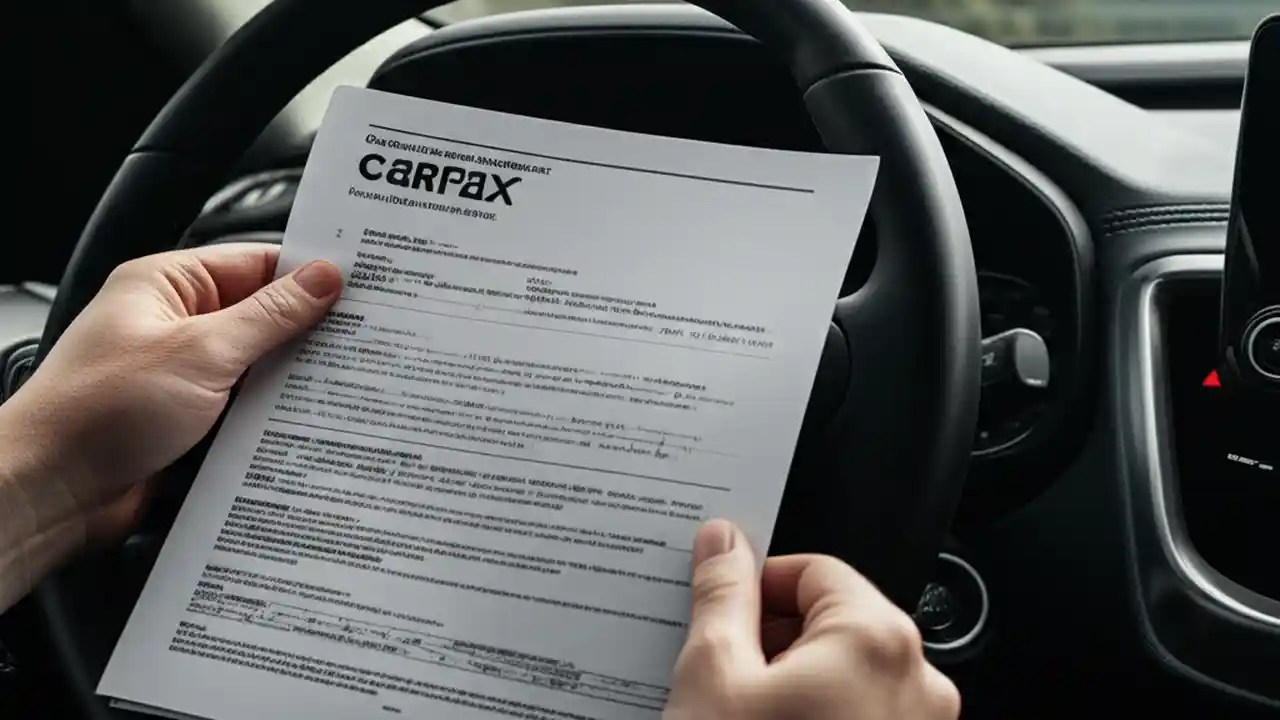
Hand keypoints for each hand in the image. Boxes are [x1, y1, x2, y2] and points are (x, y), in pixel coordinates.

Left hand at [0, 244, 340, 607]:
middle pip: (263, 315)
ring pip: (258, 365)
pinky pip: (245, 407)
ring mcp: (182, 373)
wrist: (51, 493)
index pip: (257, 263)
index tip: (362, 288)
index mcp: (168, 285)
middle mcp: (175, 324)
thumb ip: (270, 315)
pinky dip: (273, 414)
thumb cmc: (99, 411)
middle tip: (365, 339)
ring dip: (292, 378)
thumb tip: (323, 279)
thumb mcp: (202, 351)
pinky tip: (308, 422)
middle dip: (309, 331)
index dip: (309, 275)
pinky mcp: (189, 420)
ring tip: (344, 382)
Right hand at [664, 520, 959, 719]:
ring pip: (844, 675)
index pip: (814, 570)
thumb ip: (721, 598)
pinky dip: (814, 715)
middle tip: (720, 672)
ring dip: (790, 683)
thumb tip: (723, 543)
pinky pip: (858, 714)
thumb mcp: (713, 677)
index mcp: (878, 641)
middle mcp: (918, 682)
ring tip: (738, 714)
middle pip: (832, 623)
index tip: (720, 605)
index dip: (755, 584)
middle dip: (771, 639)